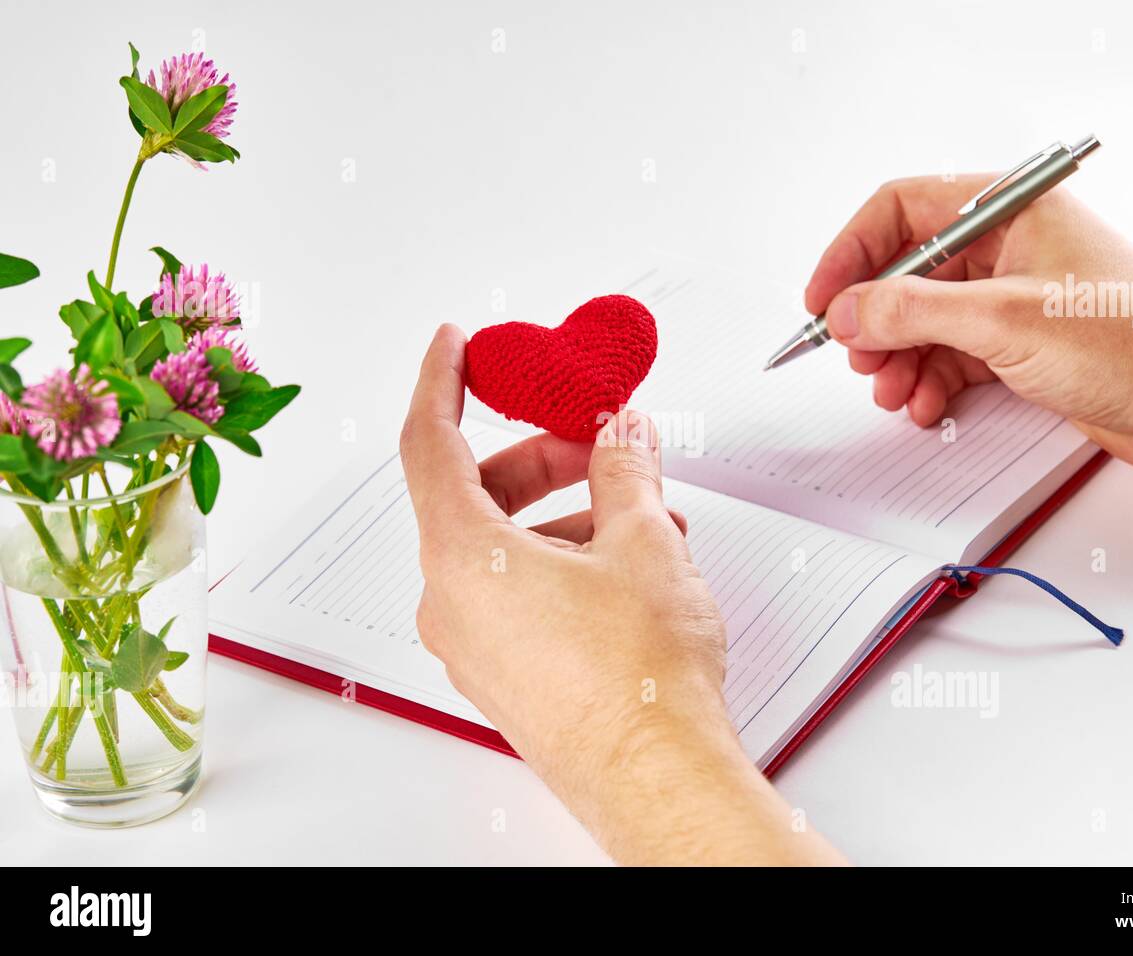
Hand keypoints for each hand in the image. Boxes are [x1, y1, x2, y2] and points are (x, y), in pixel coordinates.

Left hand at [400, 324, 845, 864]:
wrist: (659, 778)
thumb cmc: (640, 680)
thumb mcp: (644, 541)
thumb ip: (625, 471)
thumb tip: (621, 437)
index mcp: (463, 556)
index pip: (430, 443)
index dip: (442, 382)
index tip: (455, 347)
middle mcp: (453, 603)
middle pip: (478, 495)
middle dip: (542, 456)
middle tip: (598, 440)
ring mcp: (476, 646)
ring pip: (506, 548)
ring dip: (568, 515)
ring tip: (644, 513)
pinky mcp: (506, 676)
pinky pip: (519, 594)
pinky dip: (564, 561)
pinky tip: (630, 564)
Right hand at [806, 176, 1132, 489]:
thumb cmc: (1131, 342)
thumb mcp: (1000, 320)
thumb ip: (910, 311)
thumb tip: (847, 309)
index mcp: (1010, 208)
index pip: (902, 209)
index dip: (851, 252)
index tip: (823, 299)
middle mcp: (1009, 244)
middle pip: (908, 270)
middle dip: (876, 319)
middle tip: (858, 357)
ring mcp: (1014, 295)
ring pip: (926, 318)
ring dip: (899, 358)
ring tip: (890, 390)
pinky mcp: (1021, 342)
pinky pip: (953, 353)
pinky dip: (930, 379)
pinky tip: (925, 404)